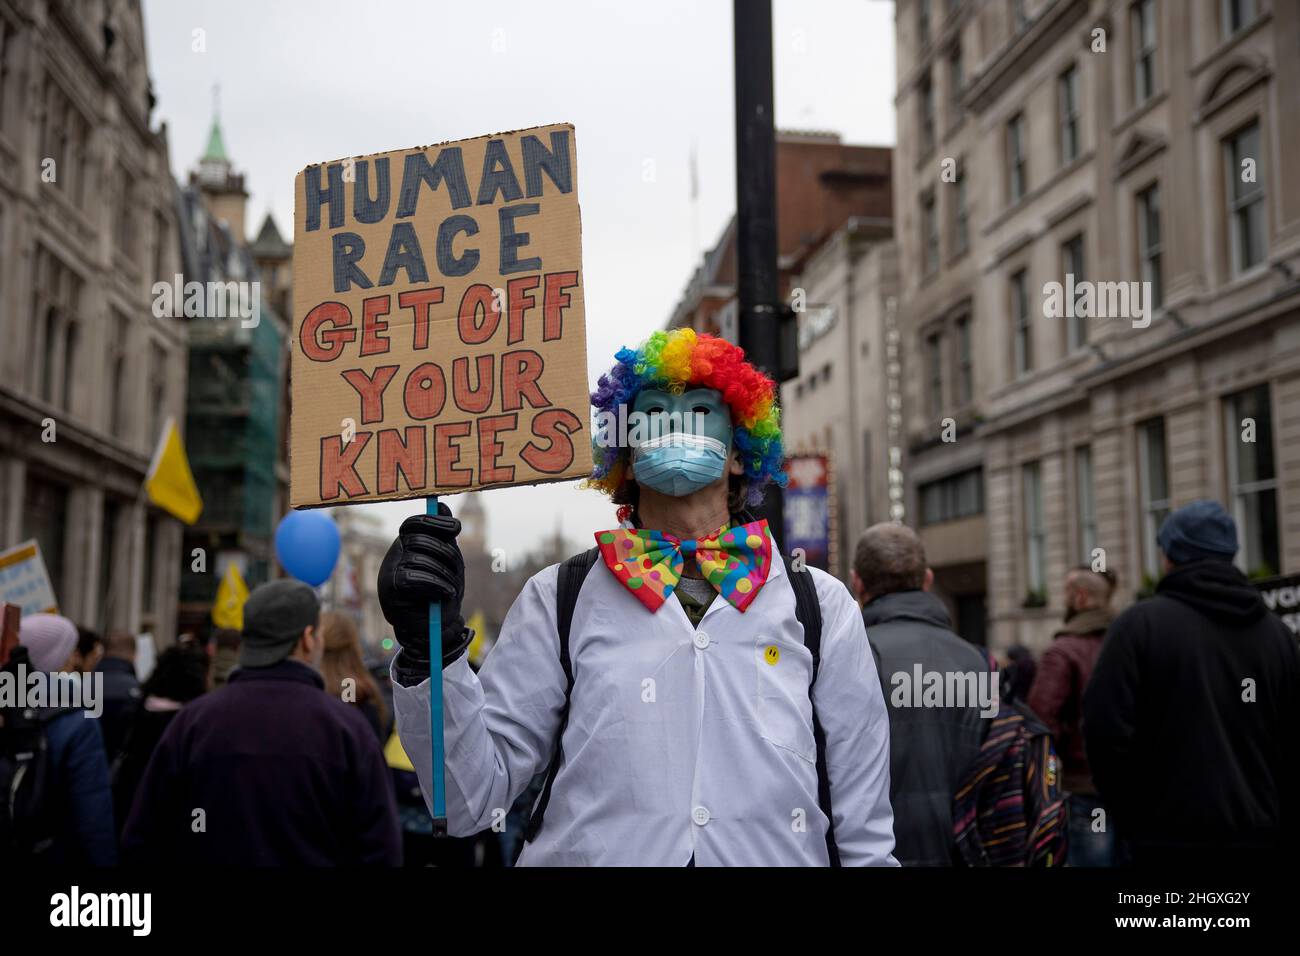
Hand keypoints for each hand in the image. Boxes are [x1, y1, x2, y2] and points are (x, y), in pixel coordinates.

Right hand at [378, 503, 470, 678]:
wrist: (433, 629)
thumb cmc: (441, 592)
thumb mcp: (448, 561)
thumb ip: (444, 536)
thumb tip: (441, 505)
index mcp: (406, 545)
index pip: (413, 523)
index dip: (435, 522)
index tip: (457, 528)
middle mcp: (394, 555)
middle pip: (418, 539)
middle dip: (445, 553)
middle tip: (458, 571)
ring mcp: (388, 572)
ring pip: (418, 558)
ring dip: (444, 573)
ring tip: (452, 588)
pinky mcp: (389, 591)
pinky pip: (412, 577)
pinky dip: (435, 584)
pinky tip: (446, 593)